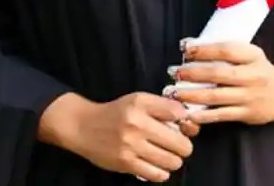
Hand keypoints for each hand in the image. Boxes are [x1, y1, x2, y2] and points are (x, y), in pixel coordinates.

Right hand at [40, 92, 196, 182]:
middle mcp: (137, 123)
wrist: (84, 126)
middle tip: (179, 146)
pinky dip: (162, 172)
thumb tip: (190, 121)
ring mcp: (131, 145)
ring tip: (168, 156)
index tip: (183, 126)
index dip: (186, 122)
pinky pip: (156, 174)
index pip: (179, 113)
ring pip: (172, 161)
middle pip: (181, 142)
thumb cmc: (116, 113)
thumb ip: (163, 107)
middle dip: (184, 146)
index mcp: (141, 103)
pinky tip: (157, 166)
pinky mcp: (125, 163)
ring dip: (174, 160)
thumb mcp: (138, 100)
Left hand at [170, 42, 273, 125]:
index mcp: (253, 56)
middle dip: (192, 73)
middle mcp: (252, 76)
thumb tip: (191, 47)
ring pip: (216, 96)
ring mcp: (250, 96)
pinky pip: (221, 115)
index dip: (203, 48)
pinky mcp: (247, 114)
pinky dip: (202, 115)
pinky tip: (187, 113)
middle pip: (217, 73)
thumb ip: (227, 52)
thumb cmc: (260, 70)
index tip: (184, 47)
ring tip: (173, 91)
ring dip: (191, 95)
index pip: (226, 50)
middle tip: (173, 71)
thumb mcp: (250, 54)